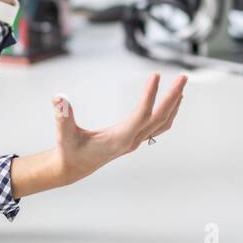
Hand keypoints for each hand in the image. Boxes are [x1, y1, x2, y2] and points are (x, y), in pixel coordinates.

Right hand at [50, 72, 186, 186]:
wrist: (73, 167)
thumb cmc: (68, 150)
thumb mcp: (63, 133)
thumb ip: (62, 116)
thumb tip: (58, 98)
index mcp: (118, 139)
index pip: (141, 115)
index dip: (150, 96)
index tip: (156, 75)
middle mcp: (131, 140)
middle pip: (160, 118)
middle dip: (172, 97)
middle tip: (183, 76)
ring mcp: (135, 141)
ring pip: (163, 123)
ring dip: (174, 104)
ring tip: (182, 85)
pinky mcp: (134, 139)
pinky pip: (158, 126)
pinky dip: (168, 112)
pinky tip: (172, 101)